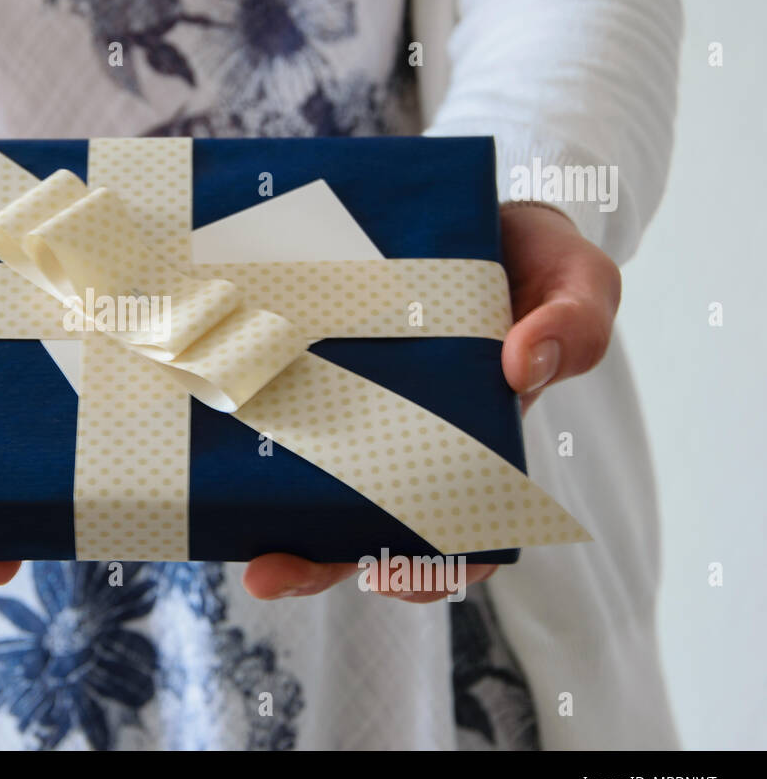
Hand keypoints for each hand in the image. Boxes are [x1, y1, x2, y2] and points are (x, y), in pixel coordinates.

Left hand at [243, 203, 620, 602]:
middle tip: (274, 573)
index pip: (454, 537)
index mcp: (473, 446)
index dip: (427, 568)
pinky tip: (202, 429)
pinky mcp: (305, 366)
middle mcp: (404, 440)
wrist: (475, 205)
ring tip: (225, 530)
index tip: (394, 572)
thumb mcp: (576, 281)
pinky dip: (236, 434)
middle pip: (360, 529)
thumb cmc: (533, 260)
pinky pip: (270, 412)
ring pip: (303, 485)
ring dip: (267, 521)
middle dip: (318, 562)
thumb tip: (524, 363)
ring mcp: (350, 408)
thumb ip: (576, 323)